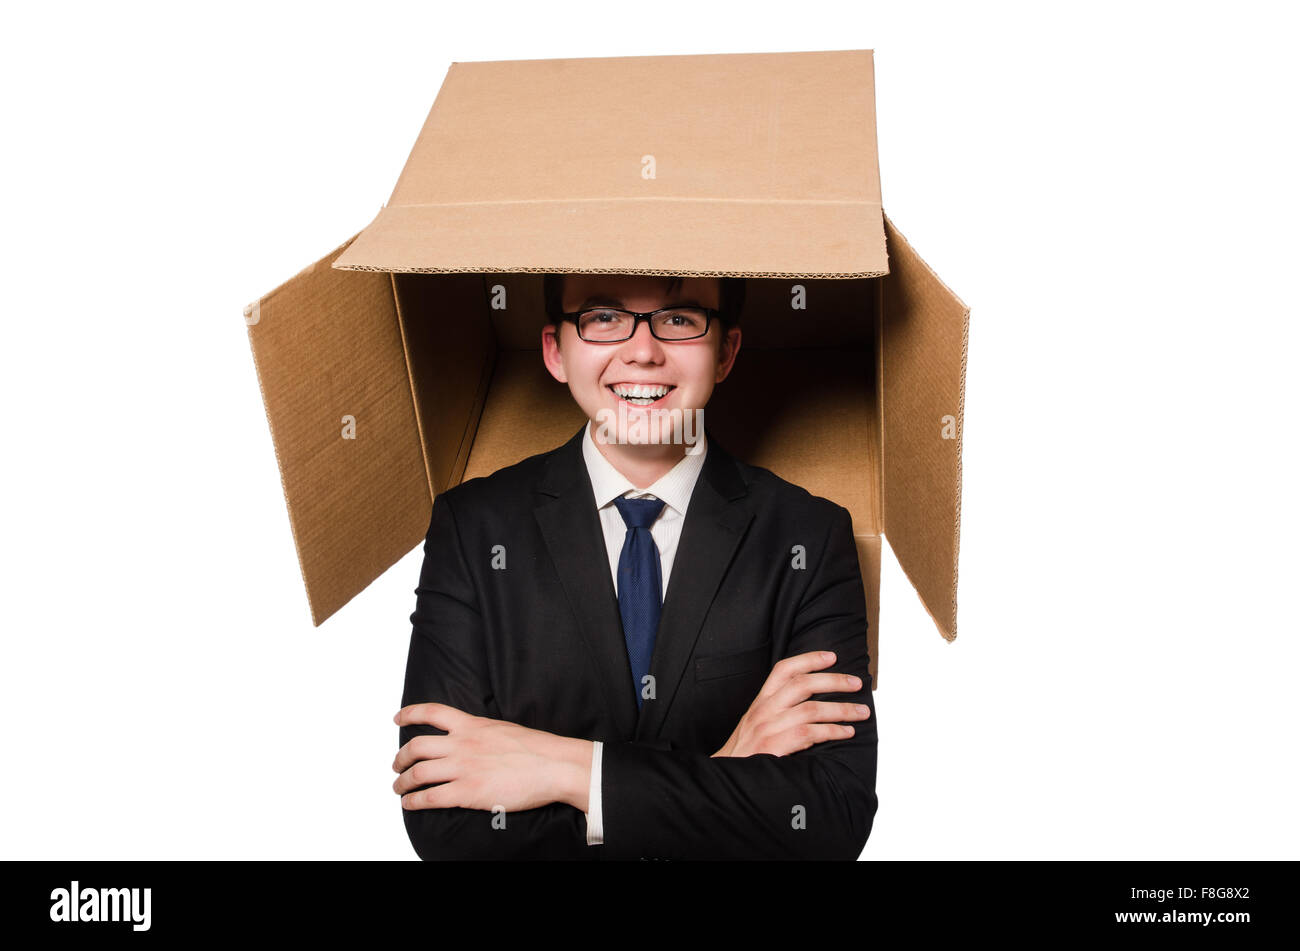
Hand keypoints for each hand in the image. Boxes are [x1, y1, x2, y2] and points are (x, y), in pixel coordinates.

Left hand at [393, 703, 591, 812]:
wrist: (554, 766)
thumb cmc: (537, 749)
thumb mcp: (503, 729)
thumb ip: (482, 733)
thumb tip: (472, 738)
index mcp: (472, 725)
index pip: (432, 712)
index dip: (410, 714)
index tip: (397, 719)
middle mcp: (462, 744)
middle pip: (417, 746)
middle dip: (401, 757)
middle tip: (397, 765)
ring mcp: (463, 768)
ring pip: (417, 773)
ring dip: (402, 782)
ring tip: (399, 788)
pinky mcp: (467, 792)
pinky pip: (429, 797)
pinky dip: (414, 801)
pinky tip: (410, 804)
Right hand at [711, 651, 869, 757]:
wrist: (728, 775)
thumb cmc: (747, 750)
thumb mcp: (757, 721)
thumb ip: (779, 708)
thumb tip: (813, 699)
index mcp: (761, 700)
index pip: (784, 669)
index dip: (809, 659)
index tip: (832, 656)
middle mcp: (765, 709)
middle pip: (803, 684)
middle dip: (834, 681)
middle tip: (856, 683)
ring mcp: (769, 727)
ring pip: (812, 709)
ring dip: (842, 710)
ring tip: (861, 712)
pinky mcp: (775, 746)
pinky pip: (811, 733)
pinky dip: (833, 731)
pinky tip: (847, 732)